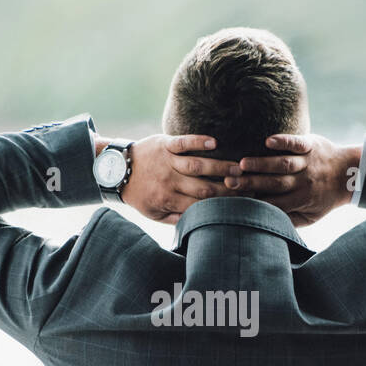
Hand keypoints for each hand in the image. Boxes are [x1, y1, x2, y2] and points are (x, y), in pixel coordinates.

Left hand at [116, 134, 237, 224]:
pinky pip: (183, 142)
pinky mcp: (164, 145)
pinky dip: (198, 142)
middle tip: (248, 186)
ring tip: (239, 168)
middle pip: (203, 187)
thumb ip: (176, 218)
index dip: (222, 206)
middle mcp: (170, 181)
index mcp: (169, 200)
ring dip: (219, 166)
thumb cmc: (139, 194)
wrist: (117, 170)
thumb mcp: (154, 214)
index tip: (241, 205)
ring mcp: (167, 162)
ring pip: (197, 165)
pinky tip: (215, 142)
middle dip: (227, 188)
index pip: (201, 205)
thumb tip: (198, 223)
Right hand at [224, 134, 359, 226]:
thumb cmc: (325, 197)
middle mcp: (302, 181)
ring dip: (262, 164)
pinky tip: (268, 141)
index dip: (254, 202)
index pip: (274, 203)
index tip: (233, 203)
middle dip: (251, 183)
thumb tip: (269, 226)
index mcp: (300, 199)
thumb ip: (291, 220)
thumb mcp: (312, 216)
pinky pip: (296, 143)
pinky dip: (283, 142)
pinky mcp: (310, 145)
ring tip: (241, 164)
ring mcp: (306, 162)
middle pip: (274, 183)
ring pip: (282, 164)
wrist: (350, 174)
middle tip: (229, 182)